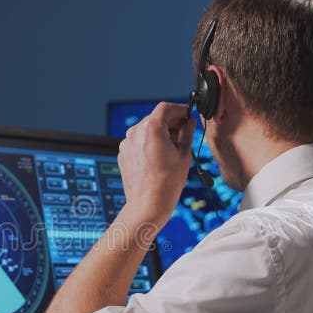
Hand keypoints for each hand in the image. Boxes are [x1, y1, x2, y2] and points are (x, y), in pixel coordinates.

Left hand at [117, 102, 195, 227]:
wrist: (147, 205)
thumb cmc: (167, 183)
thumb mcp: (184, 155)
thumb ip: (187, 133)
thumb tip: (189, 122)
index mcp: (151, 129)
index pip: (165, 108)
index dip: (179, 109)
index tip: (188, 115)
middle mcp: (135, 133)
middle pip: (155, 118)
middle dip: (171, 121)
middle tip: (185, 130)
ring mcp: (126, 144)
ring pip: (145, 129)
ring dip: (160, 132)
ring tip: (174, 144)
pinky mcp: (123, 154)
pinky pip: (137, 142)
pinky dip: (149, 142)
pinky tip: (160, 155)